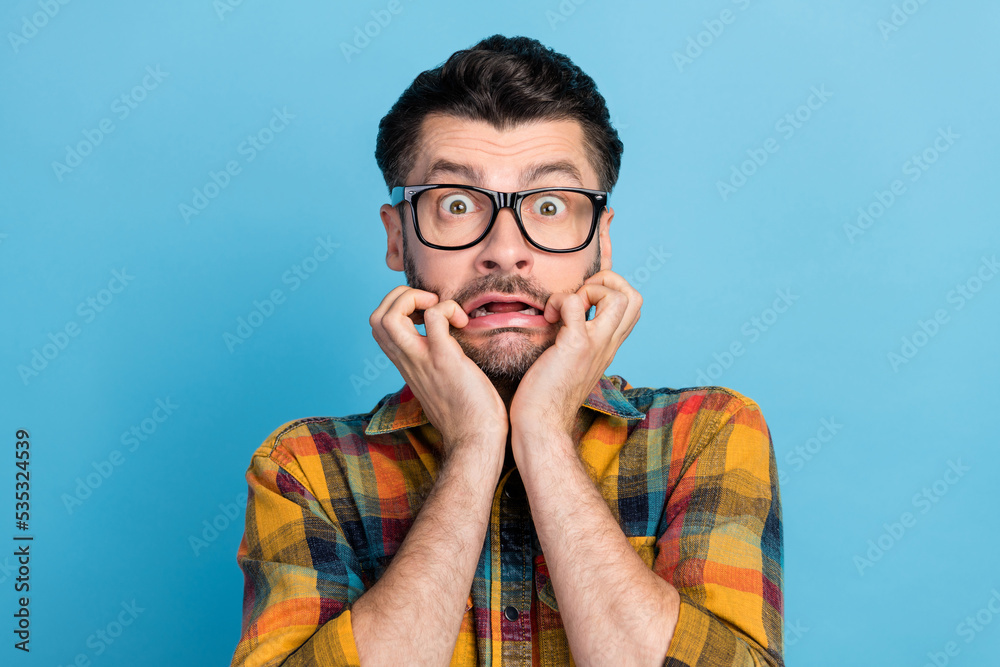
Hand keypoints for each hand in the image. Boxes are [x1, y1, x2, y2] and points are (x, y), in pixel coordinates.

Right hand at [369, 286, 507, 466]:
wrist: (475, 439)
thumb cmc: (466, 413)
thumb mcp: (437, 384)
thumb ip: (431, 365)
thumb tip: (444, 347)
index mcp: (406, 364)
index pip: (378, 328)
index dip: (396, 307)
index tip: (424, 312)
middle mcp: (407, 361)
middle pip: (375, 318)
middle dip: (399, 296)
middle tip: (429, 305)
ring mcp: (422, 360)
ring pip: (389, 316)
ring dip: (414, 298)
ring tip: (438, 307)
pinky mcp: (444, 359)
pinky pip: (434, 318)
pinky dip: (447, 308)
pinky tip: (462, 321)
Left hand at [509, 270, 640, 446]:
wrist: (542, 424)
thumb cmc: (547, 394)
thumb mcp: (570, 359)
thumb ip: (575, 337)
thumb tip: (564, 314)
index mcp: (608, 346)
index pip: (632, 306)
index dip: (611, 288)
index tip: (581, 298)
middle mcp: (608, 344)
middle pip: (635, 297)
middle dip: (607, 282)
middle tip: (579, 296)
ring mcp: (595, 345)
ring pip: (618, 297)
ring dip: (589, 289)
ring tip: (566, 307)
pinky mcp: (575, 346)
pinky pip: (574, 305)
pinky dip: (559, 301)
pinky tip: (549, 319)